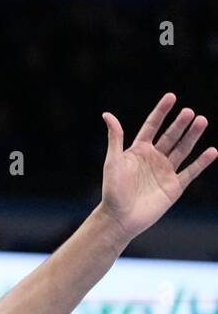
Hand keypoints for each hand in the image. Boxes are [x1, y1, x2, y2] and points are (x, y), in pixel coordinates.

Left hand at [97, 92, 216, 240]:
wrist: (120, 217)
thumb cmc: (112, 189)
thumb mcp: (112, 161)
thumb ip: (115, 138)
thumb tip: (107, 114)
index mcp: (138, 150)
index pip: (152, 126)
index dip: (161, 112)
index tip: (171, 97)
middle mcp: (153, 158)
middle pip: (170, 136)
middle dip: (180, 124)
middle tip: (190, 112)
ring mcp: (165, 171)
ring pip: (182, 150)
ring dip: (192, 136)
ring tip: (202, 121)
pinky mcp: (175, 186)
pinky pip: (191, 171)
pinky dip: (202, 162)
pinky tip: (212, 151)